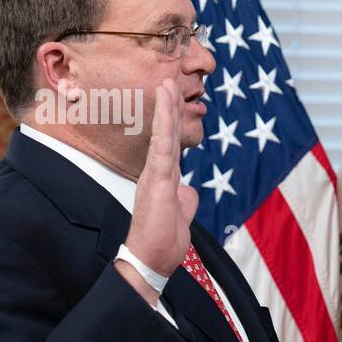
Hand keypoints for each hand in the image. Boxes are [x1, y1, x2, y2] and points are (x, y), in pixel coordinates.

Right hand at [121, 79, 198, 279]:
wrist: (151, 262)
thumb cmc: (162, 243)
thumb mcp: (181, 217)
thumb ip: (185, 200)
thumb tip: (190, 191)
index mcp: (163, 179)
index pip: (170, 145)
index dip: (172, 122)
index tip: (173, 99)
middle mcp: (156, 174)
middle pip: (165, 135)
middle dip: (167, 107)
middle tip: (168, 80)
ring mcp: (155, 177)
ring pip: (162, 137)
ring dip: (165, 110)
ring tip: (166, 85)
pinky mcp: (156, 184)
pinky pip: (162, 151)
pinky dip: (164, 129)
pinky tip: (166, 113)